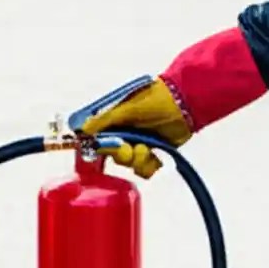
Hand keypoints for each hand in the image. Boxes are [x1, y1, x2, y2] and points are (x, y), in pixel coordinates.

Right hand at [76, 78, 191, 178]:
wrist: (187, 102)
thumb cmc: (156, 98)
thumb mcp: (128, 107)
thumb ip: (105, 120)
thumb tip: (82, 130)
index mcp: (114, 120)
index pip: (97, 137)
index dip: (97, 146)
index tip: (100, 148)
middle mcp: (124, 133)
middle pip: (112, 154)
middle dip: (121, 154)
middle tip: (128, 148)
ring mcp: (139, 144)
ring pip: (129, 164)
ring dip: (137, 159)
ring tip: (147, 149)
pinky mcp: (154, 153)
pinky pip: (145, 169)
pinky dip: (150, 165)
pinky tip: (155, 155)